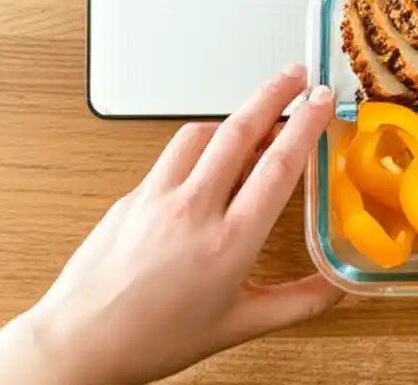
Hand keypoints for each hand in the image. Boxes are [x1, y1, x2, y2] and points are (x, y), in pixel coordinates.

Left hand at [0, 65, 343, 384]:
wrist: (79, 343)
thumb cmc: (153, 339)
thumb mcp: (239, 326)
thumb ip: (298, 303)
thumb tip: (339, 287)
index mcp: (229, 242)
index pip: (277, 166)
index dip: (305, 125)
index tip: (322, 100)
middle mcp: (192, 210)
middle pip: (239, 131)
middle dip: (273, 94)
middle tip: (297, 74)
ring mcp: (156, 197)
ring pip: (200, 133)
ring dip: (233, 117)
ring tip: (258, 114)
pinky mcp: (131, 197)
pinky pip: (171, 156)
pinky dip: (199, 145)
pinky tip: (210, 158)